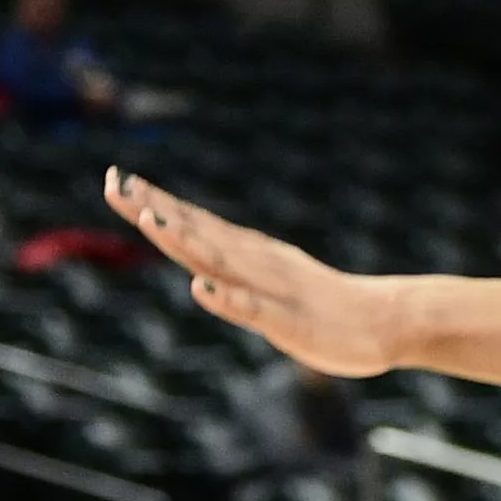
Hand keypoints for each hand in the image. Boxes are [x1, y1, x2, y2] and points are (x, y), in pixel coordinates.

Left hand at [105, 168, 397, 378]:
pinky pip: (253, 309)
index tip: (115, 178)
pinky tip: (200, 288)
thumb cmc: (324, 305)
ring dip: (184, 240)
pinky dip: (225, 298)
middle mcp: (255, 263)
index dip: (153, 201)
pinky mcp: (289, 321)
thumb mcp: (271, 280)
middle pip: (196, 234)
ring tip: (149, 218)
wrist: (385, 322)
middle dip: (154, 209)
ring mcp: (272, 289)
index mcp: (249, 255)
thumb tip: (200, 255)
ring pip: (221, 262)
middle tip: (114, 182)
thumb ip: (237, 267)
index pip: (192, 223)